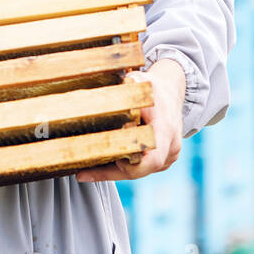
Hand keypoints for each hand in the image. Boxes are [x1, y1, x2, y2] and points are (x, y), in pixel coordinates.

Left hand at [74, 56, 184, 181]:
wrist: (170, 92)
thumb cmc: (153, 88)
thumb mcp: (140, 81)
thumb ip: (127, 86)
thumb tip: (108, 90)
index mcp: (165, 130)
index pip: (152, 160)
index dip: (129, 167)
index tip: (107, 161)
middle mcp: (170, 147)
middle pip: (139, 170)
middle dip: (110, 171)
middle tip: (83, 172)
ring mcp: (168, 156)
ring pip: (138, 171)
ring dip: (113, 171)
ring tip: (85, 171)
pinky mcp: (163, 160)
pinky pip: (140, 168)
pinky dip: (121, 167)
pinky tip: (99, 164)